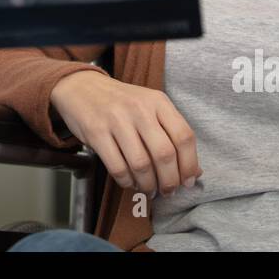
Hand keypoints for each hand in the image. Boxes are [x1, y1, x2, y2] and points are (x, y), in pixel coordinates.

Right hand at [49, 69, 200, 196]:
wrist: (82, 87)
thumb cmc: (122, 103)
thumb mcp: (150, 107)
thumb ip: (172, 134)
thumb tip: (195, 171)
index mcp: (158, 101)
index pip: (184, 136)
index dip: (189, 164)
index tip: (188, 181)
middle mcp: (139, 108)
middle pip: (164, 154)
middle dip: (170, 180)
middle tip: (168, 191)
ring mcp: (116, 120)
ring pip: (141, 164)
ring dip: (148, 184)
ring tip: (149, 189)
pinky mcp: (96, 132)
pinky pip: (117, 167)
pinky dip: (127, 182)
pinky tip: (130, 182)